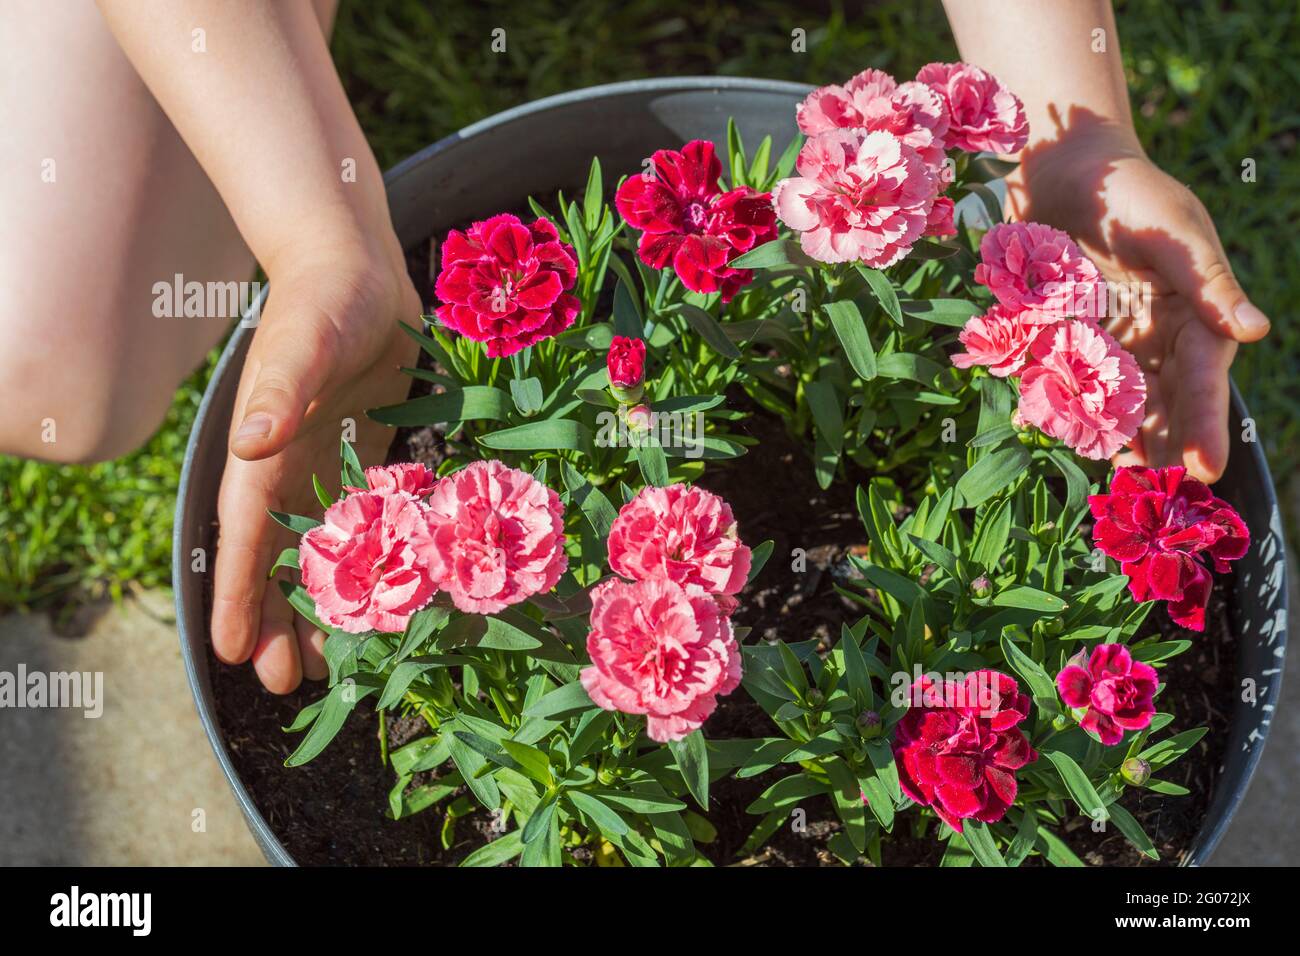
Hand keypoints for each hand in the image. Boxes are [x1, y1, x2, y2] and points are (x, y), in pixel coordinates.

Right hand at [210, 242, 419, 692]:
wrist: (358, 268)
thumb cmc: (326, 300)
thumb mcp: (307, 340)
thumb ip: (282, 389)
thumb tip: (250, 442)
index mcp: (261, 453)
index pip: (242, 538)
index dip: (239, 596)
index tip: (233, 654)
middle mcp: (286, 469)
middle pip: (277, 560)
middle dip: (280, 620)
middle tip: (289, 683)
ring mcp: (324, 465)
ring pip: (318, 552)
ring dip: (322, 605)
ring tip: (333, 662)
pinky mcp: (363, 457)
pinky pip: (360, 523)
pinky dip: (366, 564)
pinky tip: (384, 597)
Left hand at [1006, 129, 1269, 481]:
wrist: (1065, 171)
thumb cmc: (1133, 194)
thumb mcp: (1174, 232)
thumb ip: (1207, 284)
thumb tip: (1254, 332)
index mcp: (1195, 319)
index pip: (1204, 383)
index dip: (1205, 425)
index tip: (1204, 470)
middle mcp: (1155, 342)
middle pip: (1161, 408)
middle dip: (1160, 450)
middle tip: (1155, 495)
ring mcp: (1108, 346)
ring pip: (1115, 407)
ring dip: (1114, 443)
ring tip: (1116, 485)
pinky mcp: (1064, 342)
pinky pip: (1064, 385)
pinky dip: (1062, 411)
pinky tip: (1058, 437)